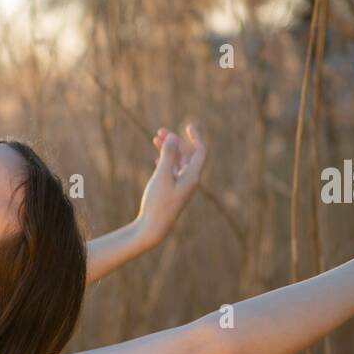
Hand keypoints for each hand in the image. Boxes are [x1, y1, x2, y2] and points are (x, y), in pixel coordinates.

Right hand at [137, 123, 206, 246]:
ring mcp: (180, 187)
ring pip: (178, 162)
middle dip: (175, 141)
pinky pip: (172, 171)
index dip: (195, 137)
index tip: (188, 125)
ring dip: (168, 150)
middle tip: (159, 132)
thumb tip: (172, 137)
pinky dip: (165, 161)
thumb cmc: (158, 203)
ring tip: (155, 139)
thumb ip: (168, 155)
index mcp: (192, 176)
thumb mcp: (162, 176)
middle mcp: (189, 180)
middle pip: (187, 155)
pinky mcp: (172, 192)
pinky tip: (156, 159)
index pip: (200, 151)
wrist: (153, 228)